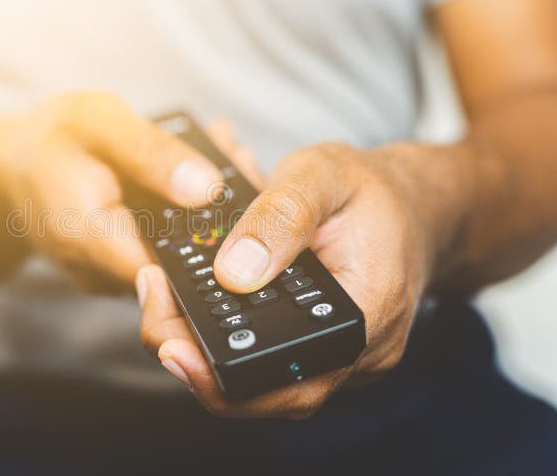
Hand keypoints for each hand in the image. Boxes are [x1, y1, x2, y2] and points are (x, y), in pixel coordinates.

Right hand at [0, 92, 226, 291]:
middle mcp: (101, 272)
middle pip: (183, 267)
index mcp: (91, 239)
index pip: (173, 277)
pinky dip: (186, 218)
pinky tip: (199, 176)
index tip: (248, 195)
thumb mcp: (99, 124)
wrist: (11, 165)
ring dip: (207, 214)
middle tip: (243, 159)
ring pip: (177, 259)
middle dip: (222, 218)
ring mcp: (108, 277)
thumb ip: (150, 155)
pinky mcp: (117, 270)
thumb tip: (206, 188)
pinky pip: (163, 251)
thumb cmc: (52, 138)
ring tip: (227, 154)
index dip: (220, 245)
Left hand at [138, 142, 436, 417]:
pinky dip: (223, 332)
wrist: (415, 201)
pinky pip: (266, 354)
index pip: (293, 383)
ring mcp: (338, 354)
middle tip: (153, 306)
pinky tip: (192, 299)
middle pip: (264, 390)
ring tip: (162, 297)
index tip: (173, 349)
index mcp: (368, 318)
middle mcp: (355, 353)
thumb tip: (232, 273)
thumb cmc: (374, 189)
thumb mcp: (324, 176)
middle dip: (196, 359)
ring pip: (259, 377)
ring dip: (202, 345)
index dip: (226, 382)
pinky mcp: (320, 344)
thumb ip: (279, 219)